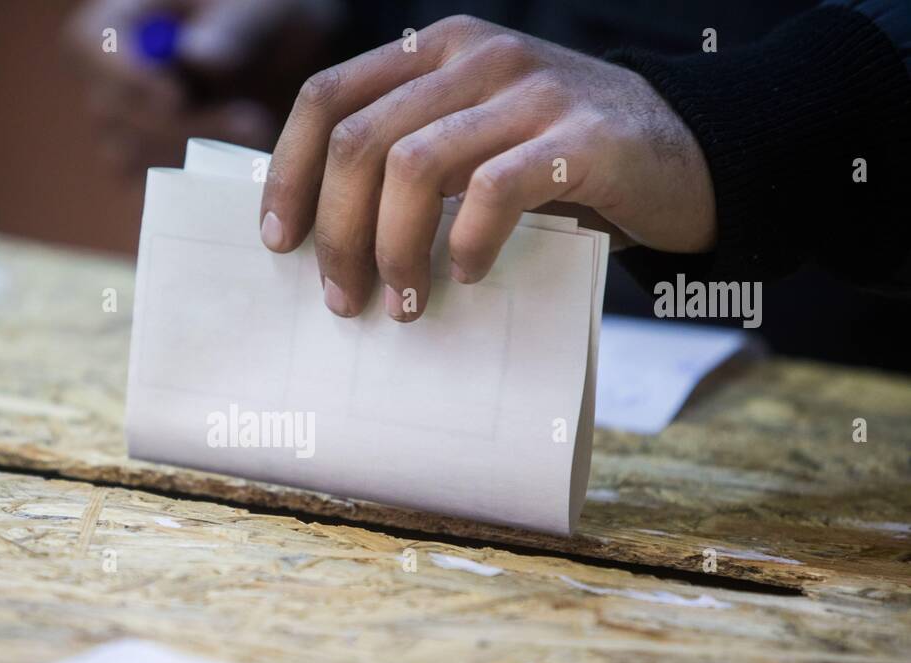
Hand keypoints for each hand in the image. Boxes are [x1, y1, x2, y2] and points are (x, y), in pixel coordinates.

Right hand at [65, 0, 340, 173]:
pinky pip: (152, 195)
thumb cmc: (261, 21)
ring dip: (194, 160)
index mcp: (119, 23)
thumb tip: (198, 58)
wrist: (286, 66)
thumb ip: (231, 28)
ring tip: (259, 140)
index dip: (126, 78)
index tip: (176, 99)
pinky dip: (197, 192)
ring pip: (128, 160)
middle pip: (112, 113)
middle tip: (252, 122)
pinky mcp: (150, 173)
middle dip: (180, 126)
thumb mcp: (256, 10)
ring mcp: (125, 132)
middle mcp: (110, 79)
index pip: (90, 46)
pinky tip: (244, 174)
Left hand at [258, 15, 716, 319]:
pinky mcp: (583, 137)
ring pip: (413, 167)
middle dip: (337, 233)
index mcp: (437, 52)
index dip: (290, 173)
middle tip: (343, 299)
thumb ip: (410, 157)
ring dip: (393, 250)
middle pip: (360, 142)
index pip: (327, 98)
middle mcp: (477, 57)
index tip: (279, 241)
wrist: (688, 153)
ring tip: (404, 305)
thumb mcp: (475, 139)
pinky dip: (466, 242)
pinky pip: (492, 190)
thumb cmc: (560, 163)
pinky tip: (468, 273)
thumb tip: (320, 233)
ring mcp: (532, 91)